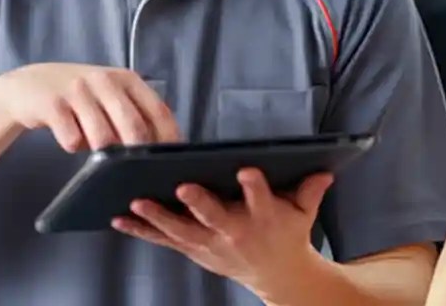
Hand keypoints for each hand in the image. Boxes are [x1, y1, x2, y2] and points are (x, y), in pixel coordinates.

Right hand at [0, 63, 181, 151]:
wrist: (27, 86)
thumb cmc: (78, 96)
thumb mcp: (109, 95)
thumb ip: (133, 113)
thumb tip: (159, 152)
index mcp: (126, 79)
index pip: (158, 111)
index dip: (169, 139)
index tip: (172, 163)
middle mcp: (104, 80)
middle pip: (134, 127)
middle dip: (137, 155)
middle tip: (135, 173)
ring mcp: (78, 90)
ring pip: (103, 138)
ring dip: (103, 154)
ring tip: (97, 153)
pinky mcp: (53, 104)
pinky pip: (72, 140)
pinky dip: (73, 146)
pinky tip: (68, 138)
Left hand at [113, 168, 333, 302]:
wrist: (278, 276)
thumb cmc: (287, 233)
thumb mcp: (303, 212)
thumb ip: (309, 190)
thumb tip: (325, 169)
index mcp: (264, 217)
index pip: (261, 198)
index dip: (255, 186)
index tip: (247, 171)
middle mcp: (235, 232)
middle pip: (215, 216)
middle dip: (199, 202)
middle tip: (183, 186)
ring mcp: (210, 244)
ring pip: (181, 229)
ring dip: (158, 216)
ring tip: (137, 200)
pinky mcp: (193, 250)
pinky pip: (163, 240)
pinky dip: (141, 230)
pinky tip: (120, 217)